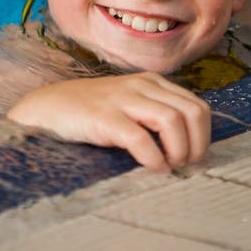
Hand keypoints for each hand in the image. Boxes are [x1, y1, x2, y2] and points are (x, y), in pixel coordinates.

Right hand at [8, 72, 210, 171]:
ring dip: (179, 150)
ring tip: (170, 166)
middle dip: (197, 143)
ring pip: (172, 120)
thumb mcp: (130, 105)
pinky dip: (154, 157)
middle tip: (186, 165)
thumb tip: (187, 150)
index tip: (194, 157)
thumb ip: (155, 115)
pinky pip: (140, 138)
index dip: (203, 135)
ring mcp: (122, 99)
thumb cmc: (91, 112)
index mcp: (153, 82)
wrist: (47, 108)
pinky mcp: (104, 117)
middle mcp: (142, 86)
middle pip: (191, 112)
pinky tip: (153, 168)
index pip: (197, 106)